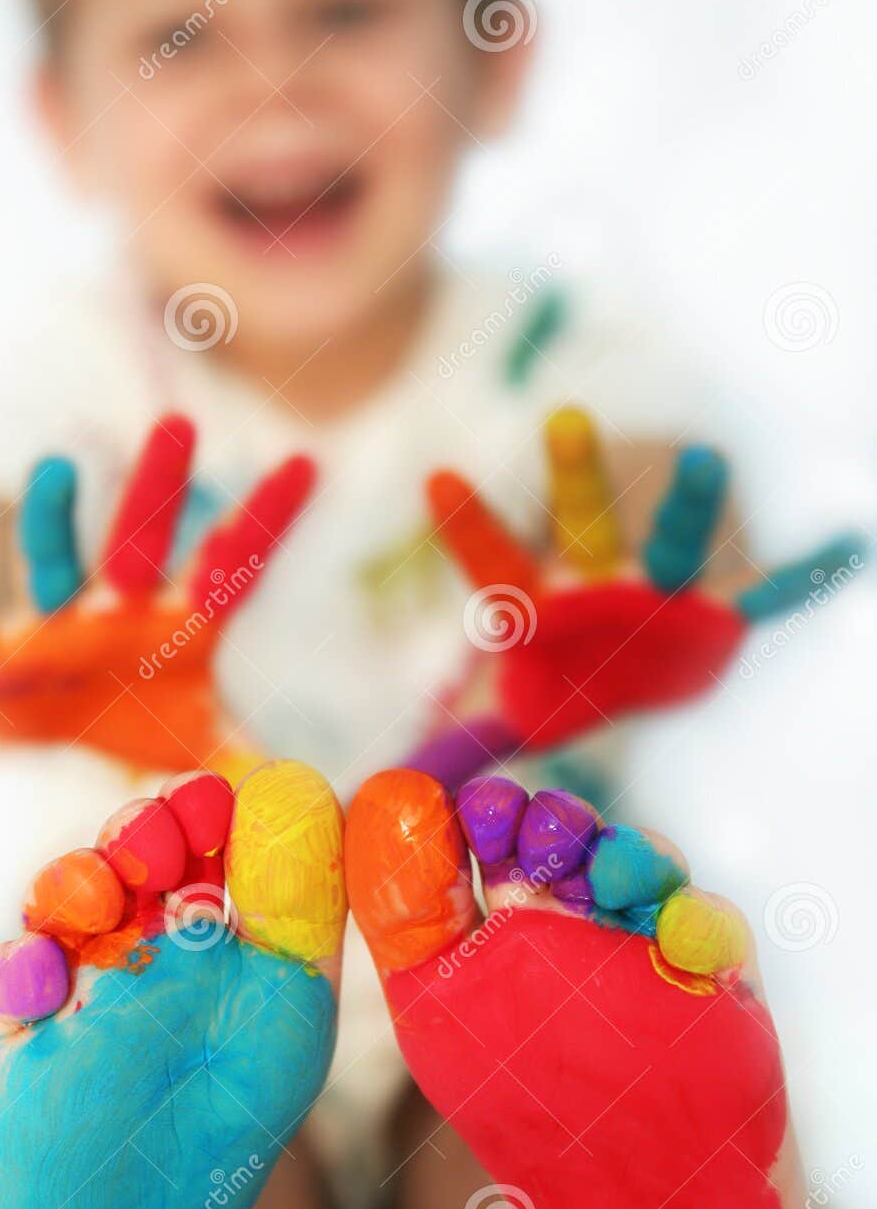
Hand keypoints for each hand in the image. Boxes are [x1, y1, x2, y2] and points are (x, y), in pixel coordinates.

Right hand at [0, 416, 315, 774]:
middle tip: (181, 426)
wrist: (58, 734)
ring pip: (51, 559)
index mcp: (177, 627)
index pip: (231, 567)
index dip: (266, 522)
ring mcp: (55, 621)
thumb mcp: (202, 747)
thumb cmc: (139, 721)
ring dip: (50, 515)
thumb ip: (248, 754)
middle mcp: (117, 609)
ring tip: (54, 467)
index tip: (306, 464)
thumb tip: (297, 779)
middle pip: (142, 540)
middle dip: (158, 488)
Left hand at [412, 408, 864, 779]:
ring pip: (676, 544)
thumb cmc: (556, 682)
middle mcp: (602, 584)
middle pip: (585, 526)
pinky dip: (805, 577)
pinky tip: (846, 548)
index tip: (437, 478)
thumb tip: (378, 789)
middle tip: (563, 419)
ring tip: (706, 457)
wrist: (627, 677)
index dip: (469, 526)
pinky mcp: (719, 616)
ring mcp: (664, 594)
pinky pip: (766, 595)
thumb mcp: (501, 714)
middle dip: (577, 480)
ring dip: (688, 506)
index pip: (496, 561)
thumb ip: (451, 743)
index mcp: (543, 603)